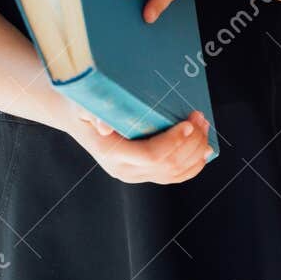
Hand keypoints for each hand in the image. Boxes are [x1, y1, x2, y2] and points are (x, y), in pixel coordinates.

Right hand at [70, 108, 212, 184]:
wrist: (76, 118)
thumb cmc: (82, 105)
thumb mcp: (82, 103)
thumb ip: (93, 113)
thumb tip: (104, 127)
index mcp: (112, 154)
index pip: (151, 155)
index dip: (173, 142)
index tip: (188, 124)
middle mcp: (124, 170)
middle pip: (168, 165)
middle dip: (191, 142)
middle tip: (200, 118)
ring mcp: (135, 175)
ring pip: (175, 173)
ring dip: (196, 151)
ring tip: (204, 127)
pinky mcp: (143, 174)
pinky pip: (174, 176)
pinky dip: (193, 165)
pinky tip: (204, 150)